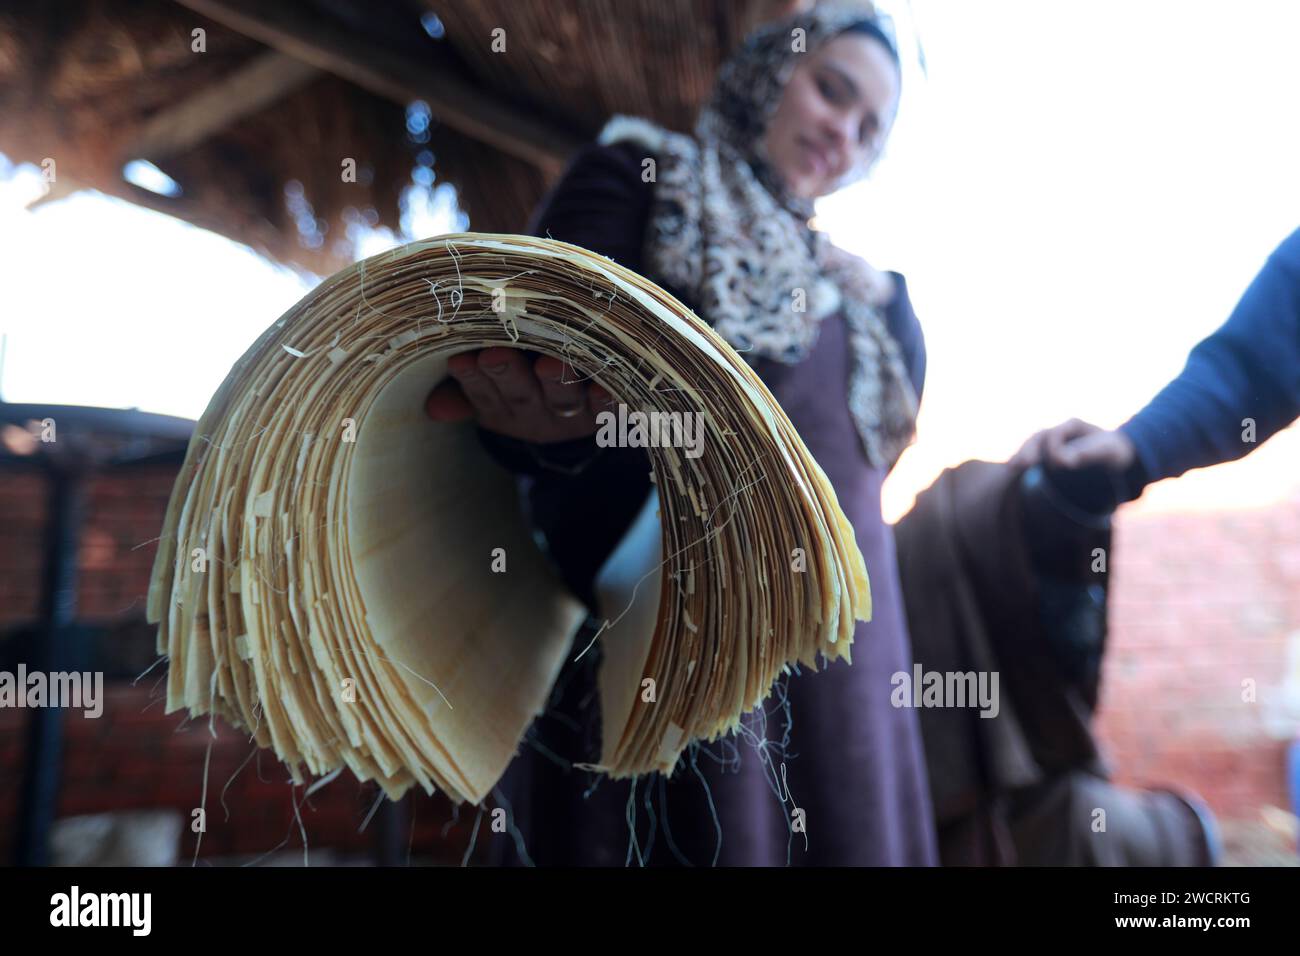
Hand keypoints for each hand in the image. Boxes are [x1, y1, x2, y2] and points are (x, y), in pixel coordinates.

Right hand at [424, 347, 614, 442]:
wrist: (579, 421)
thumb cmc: (527, 388)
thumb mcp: (491, 397)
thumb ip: (464, 394)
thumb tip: (432, 408)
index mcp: (503, 409)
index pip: (482, 394)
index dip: (471, 379)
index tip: (459, 359)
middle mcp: (536, 414)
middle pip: (520, 396)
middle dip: (506, 374)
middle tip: (493, 354)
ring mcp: (572, 414)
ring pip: (562, 399)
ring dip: (555, 380)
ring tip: (548, 362)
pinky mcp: (605, 413)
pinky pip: (607, 407)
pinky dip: (605, 396)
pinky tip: (602, 383)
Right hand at [1011, 418, 1136, 470]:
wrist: (1120, 453)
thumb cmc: (1114, 451)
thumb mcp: (1107, 451)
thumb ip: (1086, 453)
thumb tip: (1062, 461)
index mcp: (1074, 425)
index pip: (1057, 433)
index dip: (1054, 447)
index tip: (1060, 463)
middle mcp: (1061, 431)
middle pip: (1039, 437)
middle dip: (1029, 449)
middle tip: (1023, 464)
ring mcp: (1054, 440)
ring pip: (1033, 444)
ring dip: (1023, 455)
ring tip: (1013, 468)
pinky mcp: (1050, 452)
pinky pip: (1032, 453)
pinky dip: (1023, 460)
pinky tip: (1015, 469)